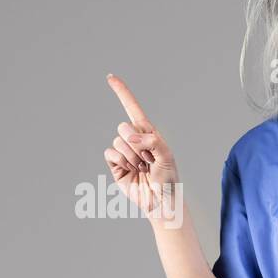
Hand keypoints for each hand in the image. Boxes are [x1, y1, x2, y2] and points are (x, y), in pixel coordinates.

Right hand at [103, 73, 180, 220]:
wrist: (159, 200)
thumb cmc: (168, 178)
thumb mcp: (167, 156)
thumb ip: (152, 142)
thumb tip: (131, 137)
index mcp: (148, 132)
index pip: (132, 107)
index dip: (121, 92)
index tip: (110, 77)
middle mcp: (134, 139)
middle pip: (123, 126)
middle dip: (136, 143)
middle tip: (148, 159)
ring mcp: (123, 152)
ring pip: (118, 141)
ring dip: (132, 157)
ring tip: (142, 168)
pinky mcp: (115, 165)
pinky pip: (110, 154)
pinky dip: (121, 162)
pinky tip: (131, 171)